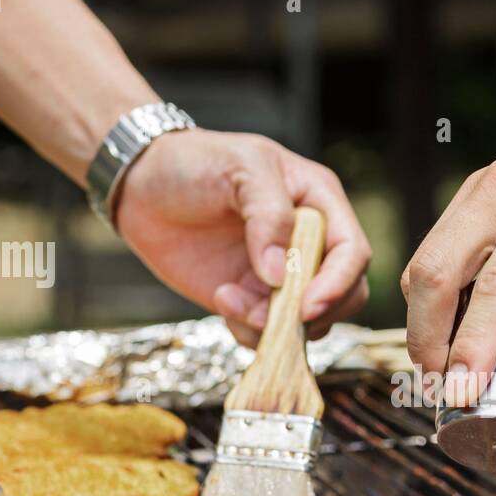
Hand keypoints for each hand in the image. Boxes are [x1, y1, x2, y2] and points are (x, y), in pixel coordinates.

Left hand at [115, 128, 370, 344]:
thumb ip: (269, 216)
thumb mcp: (239, 168)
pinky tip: (221, 299)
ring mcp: (282, 276)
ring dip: (272, 326)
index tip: (306, 306)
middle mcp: (309, 244)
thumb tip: (281, 276)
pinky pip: (268, 333)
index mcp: (320, 203)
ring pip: (308, 323)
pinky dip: (249, 331)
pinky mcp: (253, 300)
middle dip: (312, 314)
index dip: (337, 284)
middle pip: (344, 295)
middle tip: (270, 316)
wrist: (143, 186)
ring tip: (228, 299)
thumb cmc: (195, 162)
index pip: (352, 252)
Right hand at [401, 89, 495, 416]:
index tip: (463, 394)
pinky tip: (451, 328)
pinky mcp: (472, 189)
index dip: (473, 348)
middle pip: (435, 275)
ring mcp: (480, 186)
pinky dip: (432, 295)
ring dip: (423, 321)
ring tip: (442, 367)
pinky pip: (434, 248)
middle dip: (427, 341)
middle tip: (441, 390)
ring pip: (423, 262)